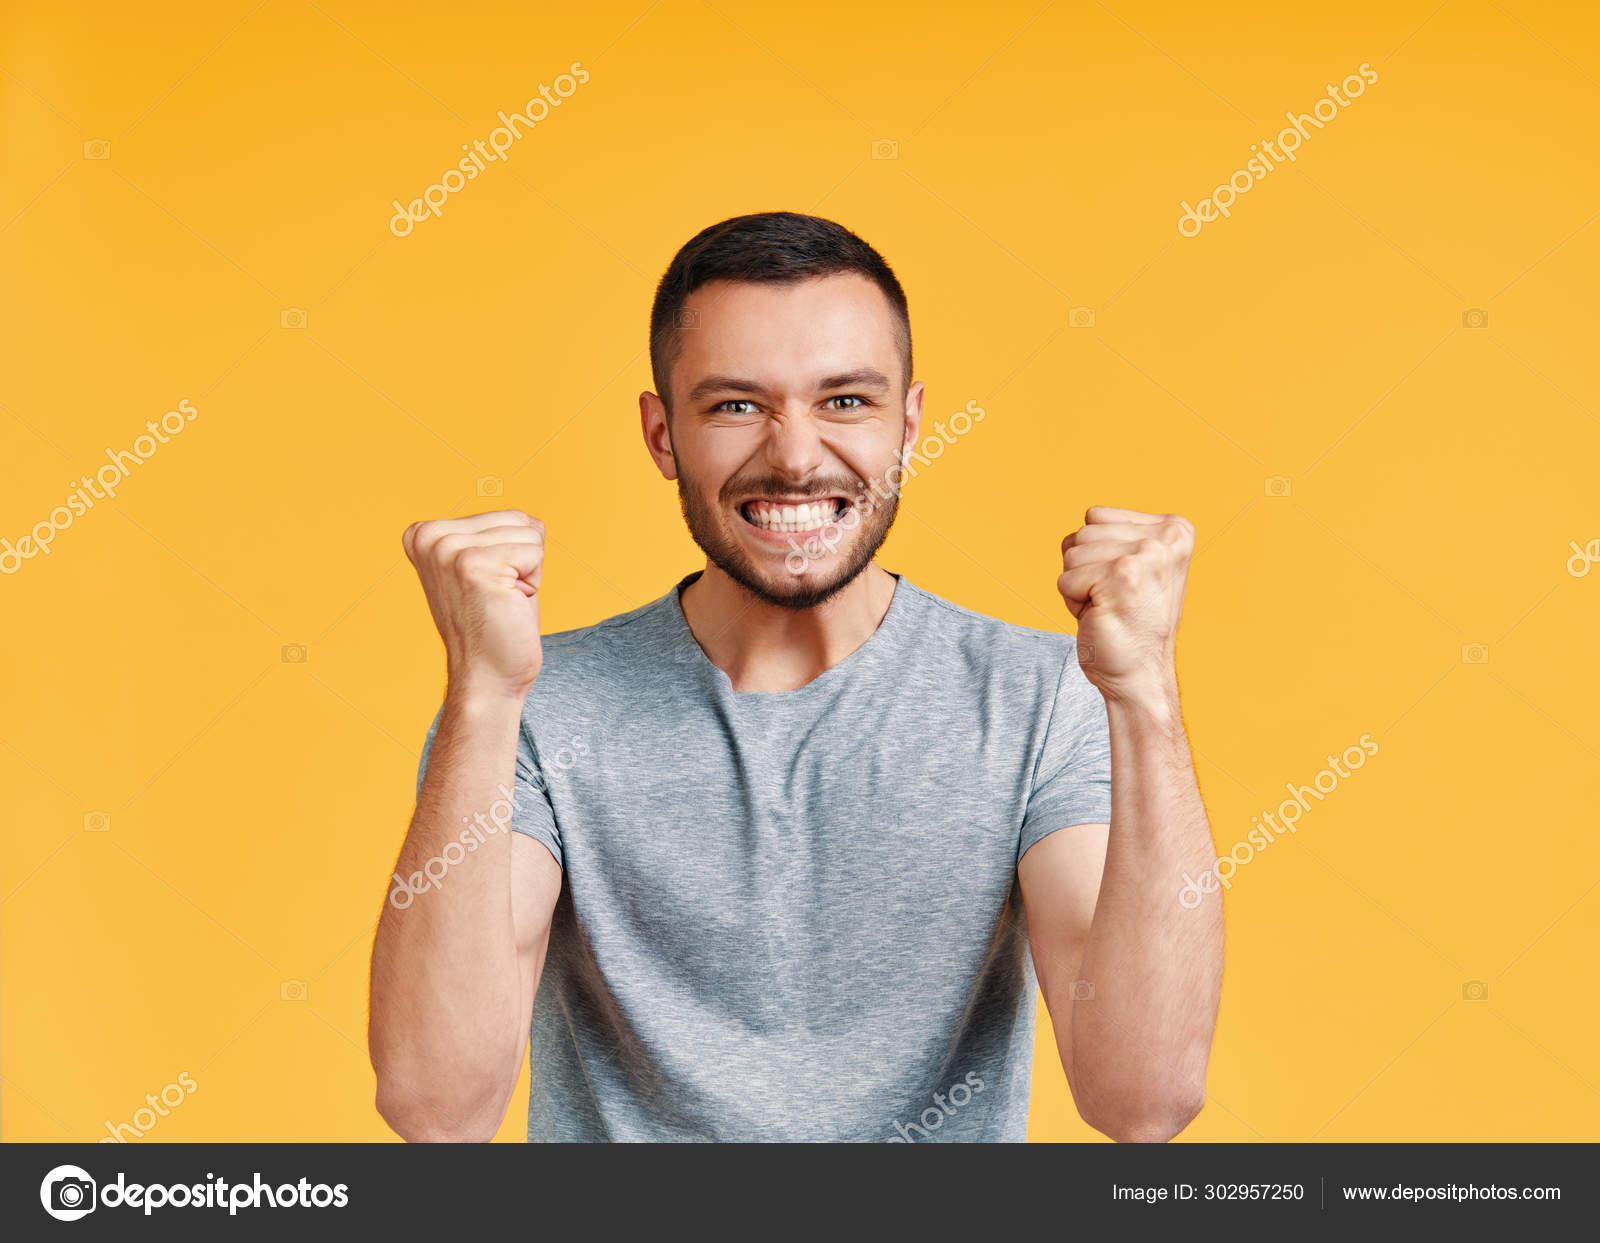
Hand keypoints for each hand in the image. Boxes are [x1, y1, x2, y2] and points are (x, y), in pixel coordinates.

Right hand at [402, 509, 545, 701]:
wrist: (487, 676)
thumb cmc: (494, 624)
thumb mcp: (485, 567)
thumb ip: (493, 537)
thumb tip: (532, 520)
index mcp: (425, 533)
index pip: (508, 515)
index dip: (512, 553)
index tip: (487, 586)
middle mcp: (431, 536)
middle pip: (520, 519)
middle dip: (522, 560)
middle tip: (498, 596)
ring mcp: (449, 549)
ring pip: (530, 533)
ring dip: (528, 572)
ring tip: (502, 600)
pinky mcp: (474, 565)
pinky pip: (535, 551)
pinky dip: (533, 582)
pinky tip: (508, 604)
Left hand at [1057, 506, 1193, 704]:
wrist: (1141, 675)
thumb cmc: (1132, 623)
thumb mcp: (1136, 566)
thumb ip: (1118, 536)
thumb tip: (1088, 518)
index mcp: (1175, 529)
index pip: (1096, 516)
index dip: (1095, 554)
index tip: (1124, 584)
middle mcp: (1166, 537)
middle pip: (1081, 533)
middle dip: (1084, 570)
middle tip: (1114, 600)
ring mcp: (1145, 555)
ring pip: (1071, 554)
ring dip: (1078, 586)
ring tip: (1109, 608)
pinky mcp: (1121, 576)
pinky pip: (1065, 580)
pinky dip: (1072, 603)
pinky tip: (1102, 617)